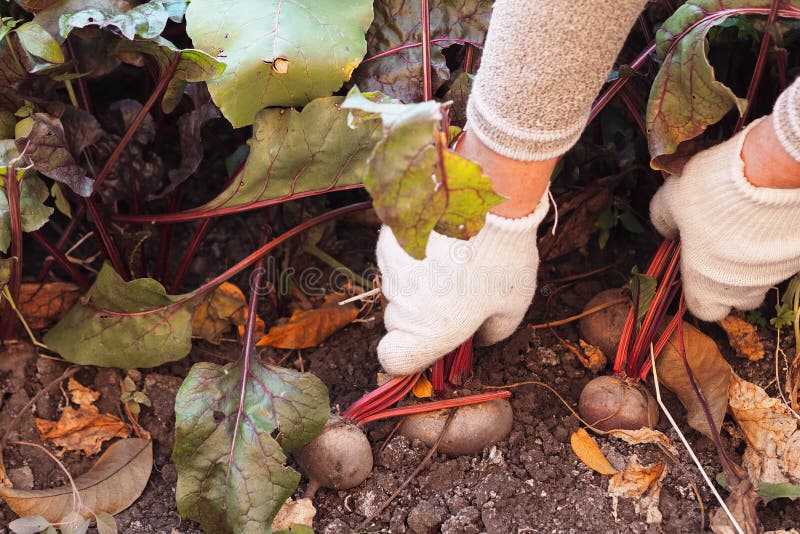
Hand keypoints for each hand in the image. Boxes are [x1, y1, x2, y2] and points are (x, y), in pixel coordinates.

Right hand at [376, 193, 549, 375]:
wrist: (489, 202)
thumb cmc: (505, 259)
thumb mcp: (513, 307)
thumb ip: (492, 333)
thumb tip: (479, 338)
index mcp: (431, 333)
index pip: (394, 360)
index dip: (408, 355)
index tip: (429, 342)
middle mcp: (405, 306)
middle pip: (399, 321)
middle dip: (421, 314)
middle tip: (454, 294)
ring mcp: (392, 272)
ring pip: (397, 288)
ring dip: (416, 282)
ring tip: (451, 260)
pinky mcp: (388, 241)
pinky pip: (396, 258)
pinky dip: (411, 255)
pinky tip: (439, 240)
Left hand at [650, 117, 799, 320]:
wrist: (770, 174)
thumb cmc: (712, 193)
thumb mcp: (671, 200)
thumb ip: (664, 221)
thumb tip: (668, 231)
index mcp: (705, 282)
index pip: (703, 310)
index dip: (697, 294)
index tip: (693, 269)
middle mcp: (742, 286)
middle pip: (736, 299)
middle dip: (727, 280)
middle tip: (720, 247)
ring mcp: (775, 274)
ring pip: (761, 279)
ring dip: (750, 262)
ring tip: (743, 226)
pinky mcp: (797, 257)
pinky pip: (781, 259)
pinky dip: (772, 245)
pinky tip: (765, 218)